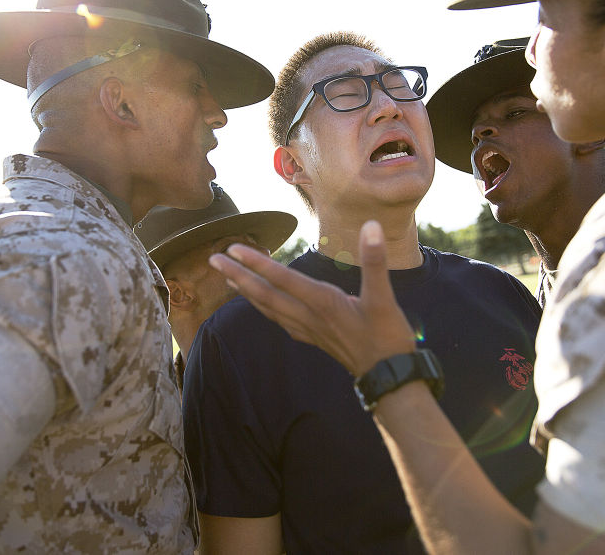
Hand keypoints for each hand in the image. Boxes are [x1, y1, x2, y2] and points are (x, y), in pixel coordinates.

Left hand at [209, 220, 416, 374]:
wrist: (390, 378)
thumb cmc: (388, 338)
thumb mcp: (384, 298)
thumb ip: (375, 261)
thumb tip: (372, 226)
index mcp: (322, 303)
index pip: (283, 280)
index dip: (257, 263)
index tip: (232, 249)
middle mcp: (309, 317)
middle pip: (265, 295)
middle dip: (238, 276)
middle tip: (213, 259)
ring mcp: (310, 330)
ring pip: (270, 309)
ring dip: (247, 293)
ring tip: (228, 279)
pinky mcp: (315, 339)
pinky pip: (281, 321)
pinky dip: (266, 310)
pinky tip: (264, 307)